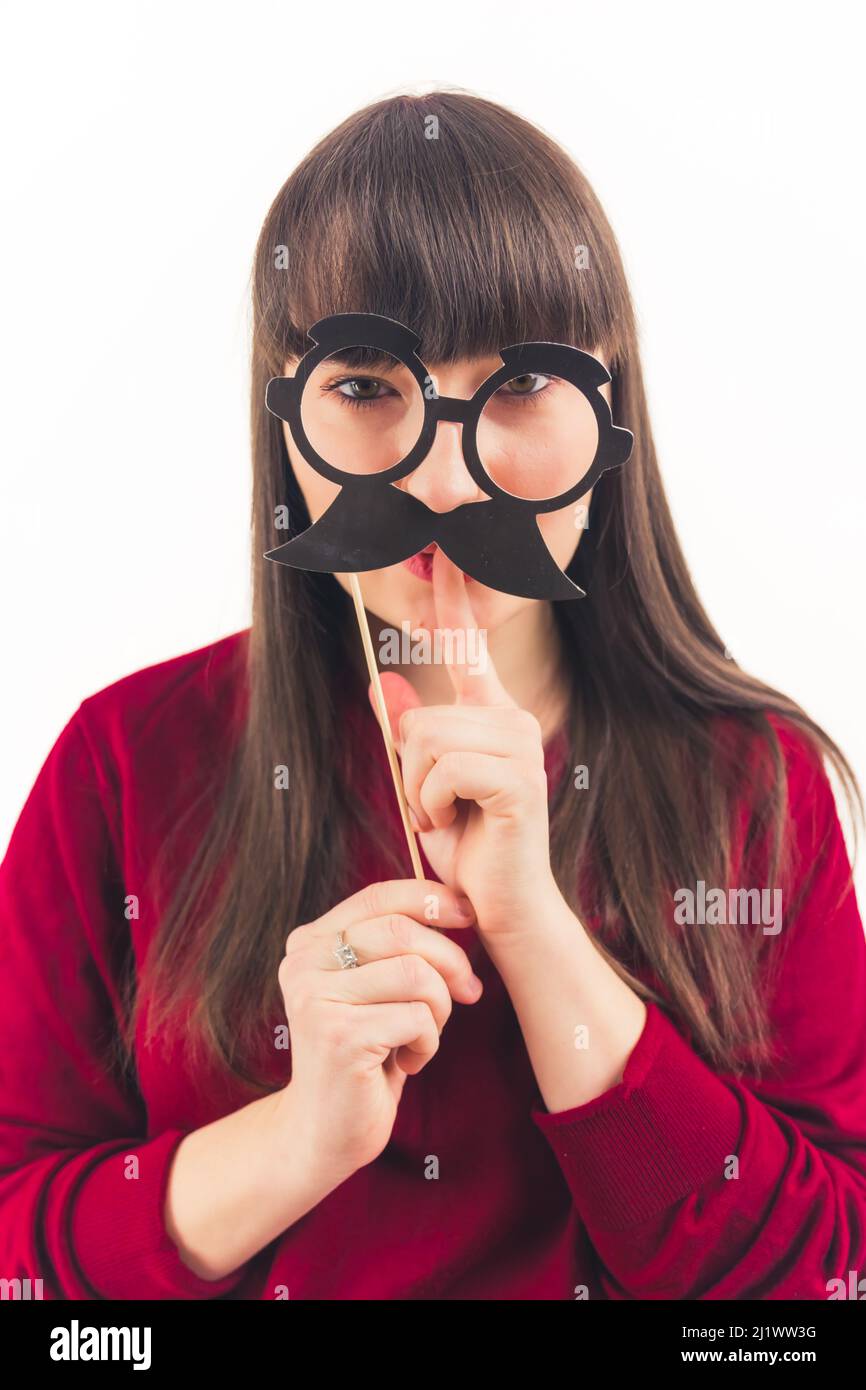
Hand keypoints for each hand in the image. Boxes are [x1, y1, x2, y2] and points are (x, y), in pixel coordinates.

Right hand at [275, 877, 481, 1181]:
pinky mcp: (339, 1036)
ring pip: (416, 975)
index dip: (431, 898)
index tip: (469, 914)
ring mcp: (317, 999)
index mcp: (310, 943)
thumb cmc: (364, 1055)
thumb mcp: (374, 988)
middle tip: (466, 992)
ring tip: (421, 1036)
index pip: (378, 897)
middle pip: (402, 932)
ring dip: (439, 1009)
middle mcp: (303, 963)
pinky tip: (406, 1062)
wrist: (325, 1132)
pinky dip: (428, 1042)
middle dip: (449, 961)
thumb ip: (396, 946)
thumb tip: (463, 907)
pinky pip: (417, 1018)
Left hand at [373, 548, 564, 944]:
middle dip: (410, 769)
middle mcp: (513, 720)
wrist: (499, 906)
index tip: (443, 551)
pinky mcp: (520, 779)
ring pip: (429, 738)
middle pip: (424, 714)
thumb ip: (406, 734)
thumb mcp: (421, 786)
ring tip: (444, 817)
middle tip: (433, 808)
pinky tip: (453, 824)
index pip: (469, 645)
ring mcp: (522, 747)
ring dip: (419, 791)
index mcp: (491, 715)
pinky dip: (433, 803)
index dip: (454, 597)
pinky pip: (446, 768)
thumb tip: (381, 678)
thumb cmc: (466, 848)